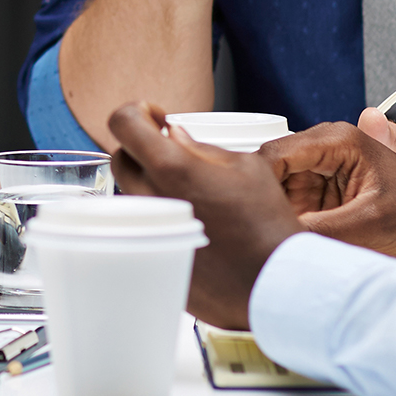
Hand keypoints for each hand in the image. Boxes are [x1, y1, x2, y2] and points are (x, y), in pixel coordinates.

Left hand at [106, 102, 301, 329]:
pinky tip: (193, 226)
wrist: (274, 282)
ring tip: (189, 196)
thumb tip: (174, 136)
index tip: (156, 122)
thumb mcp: (247, 167)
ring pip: (131, 196)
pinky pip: (143, 229)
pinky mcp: (151, 259)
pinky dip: (160, 221)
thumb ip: (201, 148)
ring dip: (151, 187)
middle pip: (121, 160)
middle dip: (142, 150)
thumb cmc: (267, 223)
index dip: (136, 113)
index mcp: (172, 168)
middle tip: (173, 157)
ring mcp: (147, 232)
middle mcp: (150, 199)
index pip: (122, 123)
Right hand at [265, 121, 395, 263]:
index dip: (255, 182)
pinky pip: (288, 206)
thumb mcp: (369, 224)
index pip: (275, 153)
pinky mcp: (320, 194)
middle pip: (269, 171)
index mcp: (338, 140)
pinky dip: (284, 222)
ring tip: (272, 241)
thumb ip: (320, 228)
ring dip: (272, 214)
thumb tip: (276, 236)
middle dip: (262, 201)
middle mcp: (324, 149)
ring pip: (274, 191)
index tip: (249, 215)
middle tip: (258, 233)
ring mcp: (320, 172)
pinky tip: (285, 241)